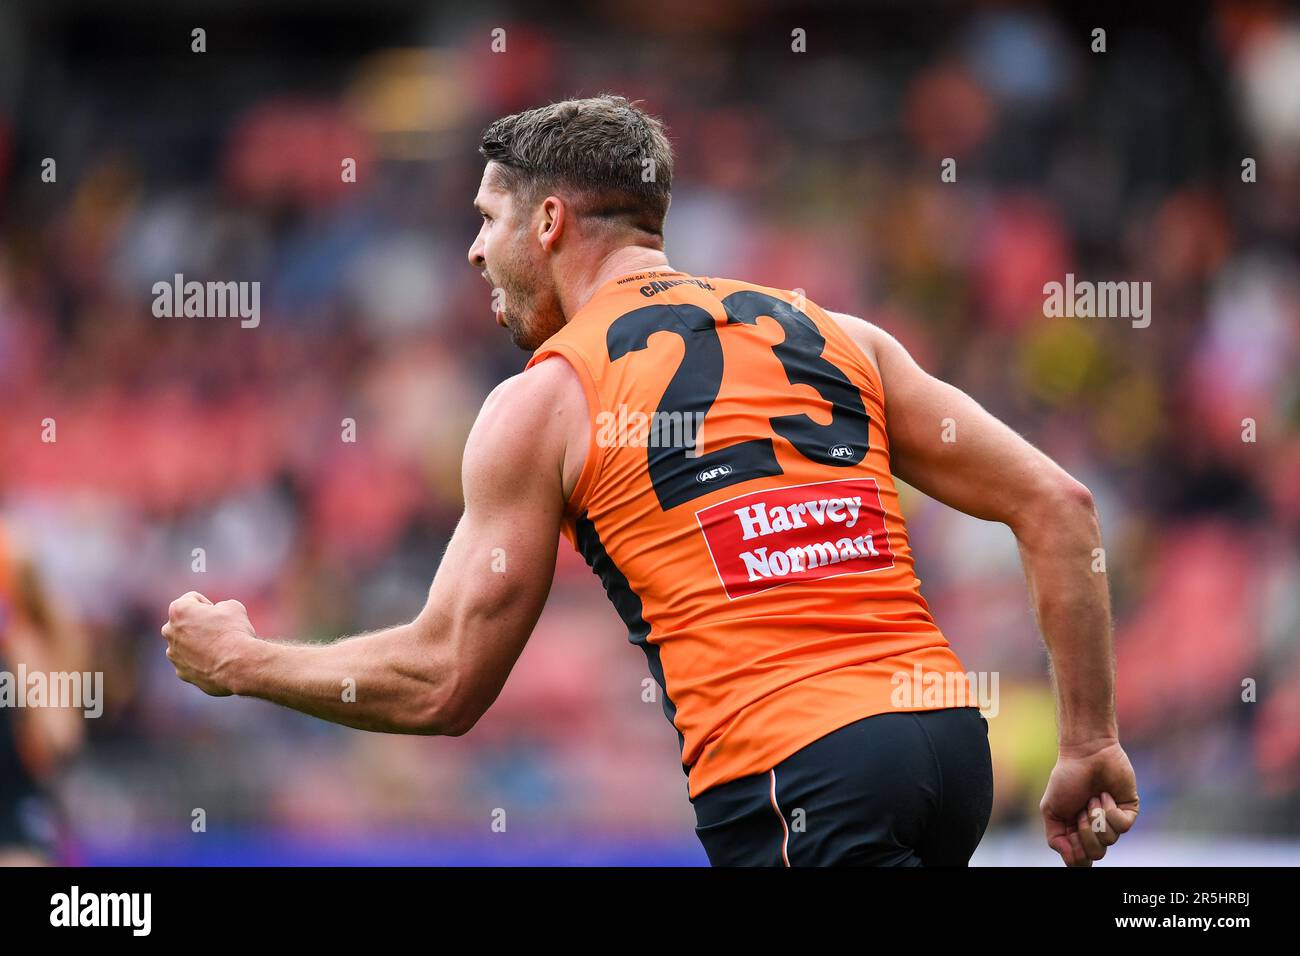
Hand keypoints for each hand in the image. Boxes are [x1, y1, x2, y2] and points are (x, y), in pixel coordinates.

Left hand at [161, 591, 256, 696]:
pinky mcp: (180, 671)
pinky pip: (190, 662)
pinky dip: (200, 661)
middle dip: (199, 624)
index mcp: (179, 610)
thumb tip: (218, 614)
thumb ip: (220, 607)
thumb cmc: (234, 632)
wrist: (237, 666)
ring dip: (198, 643)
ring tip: (219, 649)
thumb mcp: (233, 607)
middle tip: (219, 631)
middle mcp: (169, 631)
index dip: (211, 606)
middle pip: (184, 622)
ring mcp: (173, 653)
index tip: (221, 616)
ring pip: (185, 643)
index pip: (193, 599)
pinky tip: (216, 662)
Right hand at [1039, 740, 1138, 865]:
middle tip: (1081, 811)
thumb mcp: (1050, 810)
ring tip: (1093, 798)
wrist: (1085, 753)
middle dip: (1085, 832)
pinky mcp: (1128, 811)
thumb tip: (1072, 861)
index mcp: (1076, 832)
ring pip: (1109, 839)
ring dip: (1096, 816)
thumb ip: (1055, 838)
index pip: (1081, 860)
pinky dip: (1110, 810)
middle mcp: (1096, 830)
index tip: (1070, 834)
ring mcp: (1113, 821)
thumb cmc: (1066, 778)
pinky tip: (1106, 795)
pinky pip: (1122, 826)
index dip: (1076, 852)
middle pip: (1096, 854)